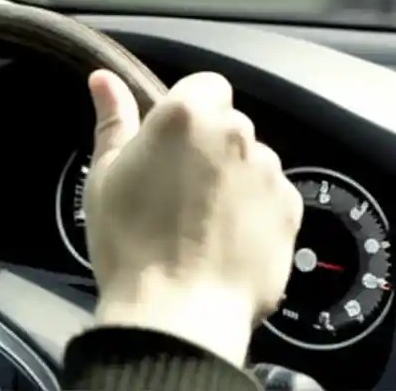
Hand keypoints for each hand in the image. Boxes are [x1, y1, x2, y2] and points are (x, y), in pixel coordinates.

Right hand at [83, 70, 302, 366]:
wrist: (178, 314)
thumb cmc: (131, 244)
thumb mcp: (105, 176)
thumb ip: (113, 120)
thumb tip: (104, 81)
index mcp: (188, 114)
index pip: (205, 85)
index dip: (189, 111)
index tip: (170, 143)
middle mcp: (236, 134)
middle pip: (229, 125)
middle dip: (209, 148)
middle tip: (176, 189)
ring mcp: (269, 172)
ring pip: (252, 162)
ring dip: (233, 179)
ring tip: (200, 224)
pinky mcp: (291, 210)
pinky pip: (273, 197)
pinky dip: (255, 212)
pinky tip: (224, 241)